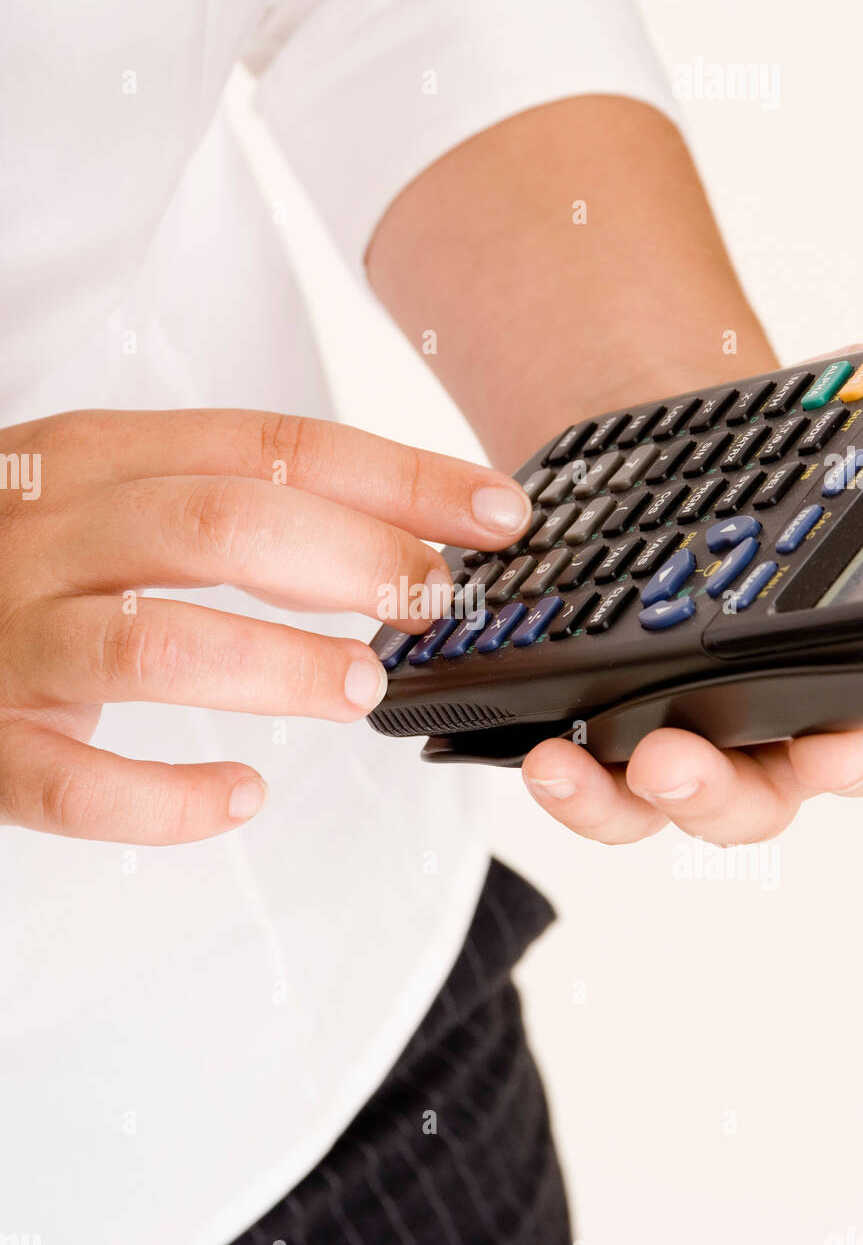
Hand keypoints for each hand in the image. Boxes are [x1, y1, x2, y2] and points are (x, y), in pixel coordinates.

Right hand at [0, 407, 529, 843]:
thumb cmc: (26, 561)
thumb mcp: (114, 494)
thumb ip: (232, 501)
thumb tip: (406, 538)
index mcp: (97, 457)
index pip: (275, 445)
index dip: (399, 478)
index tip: (499, 513)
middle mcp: (50, 531)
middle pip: (223, 522)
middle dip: (355, 560)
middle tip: (434, 606)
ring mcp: (11, 639)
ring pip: (153, 640)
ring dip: (276, 665)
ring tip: (360, 688)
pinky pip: (72, 785)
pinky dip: (165, 799)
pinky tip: (239, 798)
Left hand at [522, 344, 862, 846]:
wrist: (651, 482)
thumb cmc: (734, 500)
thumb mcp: (786, 488)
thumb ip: (837, 493)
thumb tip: (858, 393)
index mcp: (818, 693)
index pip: (846, 743)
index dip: (847, 756)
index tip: (831, 751)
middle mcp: (757, 739)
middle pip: (750, 799)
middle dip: (712, 791)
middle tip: (668, 761)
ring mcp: (680, 747)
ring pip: (659, 806)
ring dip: (615, 800)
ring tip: (566, 767)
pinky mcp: (607, 743)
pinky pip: (595, 791)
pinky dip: (569, 785)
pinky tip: (543, 758)